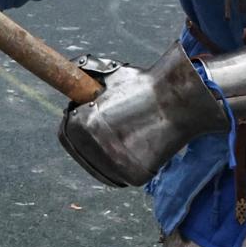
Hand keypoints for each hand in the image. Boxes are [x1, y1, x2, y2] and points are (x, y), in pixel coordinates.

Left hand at [57, 52, 227, 187]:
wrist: (180, 102)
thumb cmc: (143, 85)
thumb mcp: (110, 74)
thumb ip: (84, 72)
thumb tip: (66, 70)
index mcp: (82, 124)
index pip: (65, 133)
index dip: (75, 126)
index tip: (89, 120)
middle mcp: (93, 147)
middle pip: (80, 152)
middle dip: (90, 140)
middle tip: (111, 129)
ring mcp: (114, 165)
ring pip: (100, 166)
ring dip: (108, 154)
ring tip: (128, 135)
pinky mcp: (133, 177)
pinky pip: (121, 175)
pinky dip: (127, 164)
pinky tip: (138, 148)